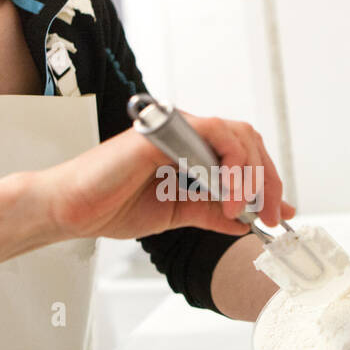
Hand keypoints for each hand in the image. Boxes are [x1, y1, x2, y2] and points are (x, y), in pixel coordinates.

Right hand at [42, 111, 293, 240]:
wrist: (71, 210)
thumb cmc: (110, 205)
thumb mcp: (178, 213)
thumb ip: (213, 212)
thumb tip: (249, 221)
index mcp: (188, 147)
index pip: (242, 151)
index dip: (267, 180)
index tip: (278, 213)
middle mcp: (184, 132)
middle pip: (246, 139)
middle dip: (268, 178)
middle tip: (271, 214)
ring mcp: (172, 128)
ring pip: (235, 134)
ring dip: (251, 174)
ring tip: (245, 209)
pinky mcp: (160, 133)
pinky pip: (210, 135)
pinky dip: (230, 165)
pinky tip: (228, 196)